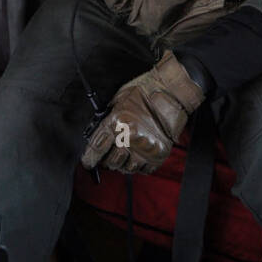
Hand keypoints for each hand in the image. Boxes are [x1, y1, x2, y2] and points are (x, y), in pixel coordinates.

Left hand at [81, 51, 204, 173]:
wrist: (172, 92)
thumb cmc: (145, 91)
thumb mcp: (118, 100)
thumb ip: (108, 119)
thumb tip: (99, 136)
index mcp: (118, 123)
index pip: (97, 148)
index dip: (89, 157)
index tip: (88, 162)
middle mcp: (131, 138)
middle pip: (111, 161)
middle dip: (106, 161)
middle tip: (106, 157)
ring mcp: (146, 148)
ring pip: (127, 168)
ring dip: (122, 164)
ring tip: (123, 156)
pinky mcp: (159, 154)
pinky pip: (144, 170)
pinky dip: (138, 166)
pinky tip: (136, 157)